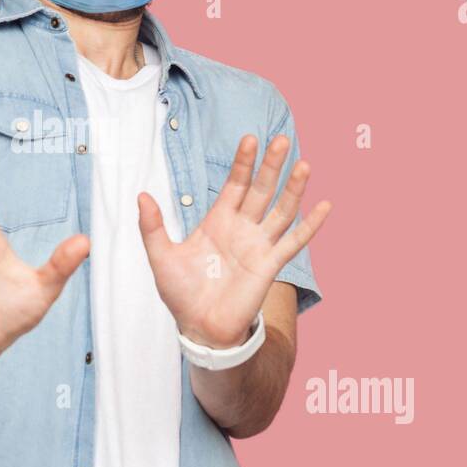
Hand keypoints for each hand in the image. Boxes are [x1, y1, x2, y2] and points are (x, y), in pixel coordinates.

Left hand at [138, 134, 331, 348]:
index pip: (235, 184)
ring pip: (281, 210)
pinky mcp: (270, 265)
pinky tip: (326, 205)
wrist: (199, 328)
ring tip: (304, 164)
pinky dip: (311, 225)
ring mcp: (258, 245)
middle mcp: (242, 228)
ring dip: (293, 188)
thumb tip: (141, 195)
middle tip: (280, 139)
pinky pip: (294, 242)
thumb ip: (151, 227)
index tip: (249, 139)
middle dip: (271, 166)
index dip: (243, 163)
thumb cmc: (181, 294)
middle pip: (261, 189)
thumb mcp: (161, 257)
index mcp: (218, 221)